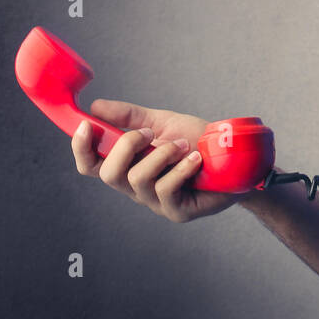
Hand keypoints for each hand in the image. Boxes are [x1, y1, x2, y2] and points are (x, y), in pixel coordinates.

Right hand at [71, 98, 252, 221]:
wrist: (237, 159)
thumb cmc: (199, 142)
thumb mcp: (163, 123)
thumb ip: (130, 117)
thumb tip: (95, 107)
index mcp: (128, 165)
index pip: (91, 164)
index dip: (81, 148)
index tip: (85, 124)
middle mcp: (136, 187)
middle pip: (108, 174)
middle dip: (128, 146)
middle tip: (153, 134)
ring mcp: (156, 202)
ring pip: (138, 179)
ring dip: (163, 154)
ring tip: (184, 146)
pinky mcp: (177, 211)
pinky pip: (165, 190)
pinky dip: (180, 168)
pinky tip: (196, 160)